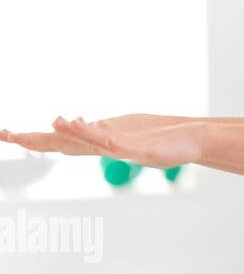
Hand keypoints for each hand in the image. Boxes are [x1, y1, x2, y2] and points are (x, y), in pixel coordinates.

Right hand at [0, 114, 186, 157]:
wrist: (193, 142)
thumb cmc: (158, 136)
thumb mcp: (121, 130)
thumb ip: (95, 130)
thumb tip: (70, 123)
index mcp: (98, 143)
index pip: (58, 142)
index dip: (31, 139)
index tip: (4, 134)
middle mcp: (106, 148)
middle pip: (65, 145)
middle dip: (36, 141)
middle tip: (7, 135)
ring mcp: (123, 149)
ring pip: (91, 142)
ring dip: (72, 133)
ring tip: (53, 124)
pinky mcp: (143, 150)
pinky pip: (120, 144)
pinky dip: (105, 137)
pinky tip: (94, 128)